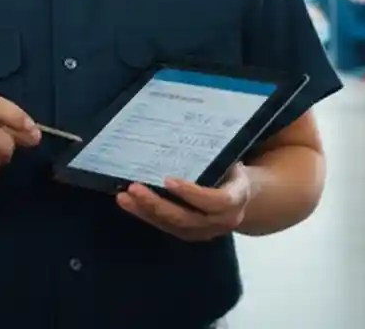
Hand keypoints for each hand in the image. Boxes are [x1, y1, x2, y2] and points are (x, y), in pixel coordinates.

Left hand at [116, 164, 252, 241]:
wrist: (240, 197)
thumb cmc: (231, 171)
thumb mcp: (230, 160)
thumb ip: (213, 155)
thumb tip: (184, 130)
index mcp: (235, 200)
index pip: (214, 201)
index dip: (191, 193)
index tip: (167, 180)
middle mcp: (221, 221)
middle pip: (186, 218)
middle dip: (158, 205)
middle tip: (134, 188)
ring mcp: (203, 232)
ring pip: (172, 226)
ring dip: (146, 211)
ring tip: (124, 197)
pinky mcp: (188, 234)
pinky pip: (164, 227)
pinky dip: (144, 214)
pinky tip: (127, 202)